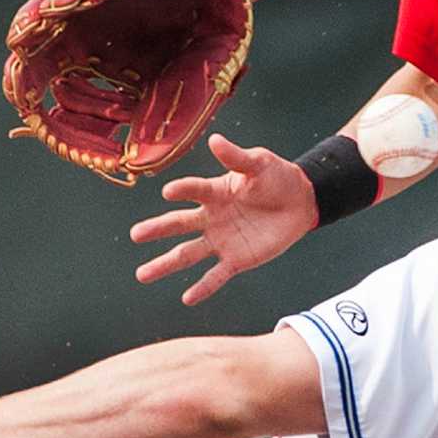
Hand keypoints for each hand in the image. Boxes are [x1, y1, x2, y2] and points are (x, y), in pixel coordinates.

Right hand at [130, 133, 317, 303]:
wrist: (301, 202)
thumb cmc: (277, 177)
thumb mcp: (259, 163)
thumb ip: (237, 157)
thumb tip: (215, 140)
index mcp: (214, 192)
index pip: (194, 190)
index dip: (183, 190)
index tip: (169, 192)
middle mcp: (211, 218)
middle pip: (179, 225)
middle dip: (157, 229)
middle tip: (135, 234)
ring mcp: (221, 240)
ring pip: (187, 254)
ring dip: (165, 265)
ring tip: (141, 275)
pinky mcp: (236, 260)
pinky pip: (216, 276)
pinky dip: (202, 287)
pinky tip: (186, 298)